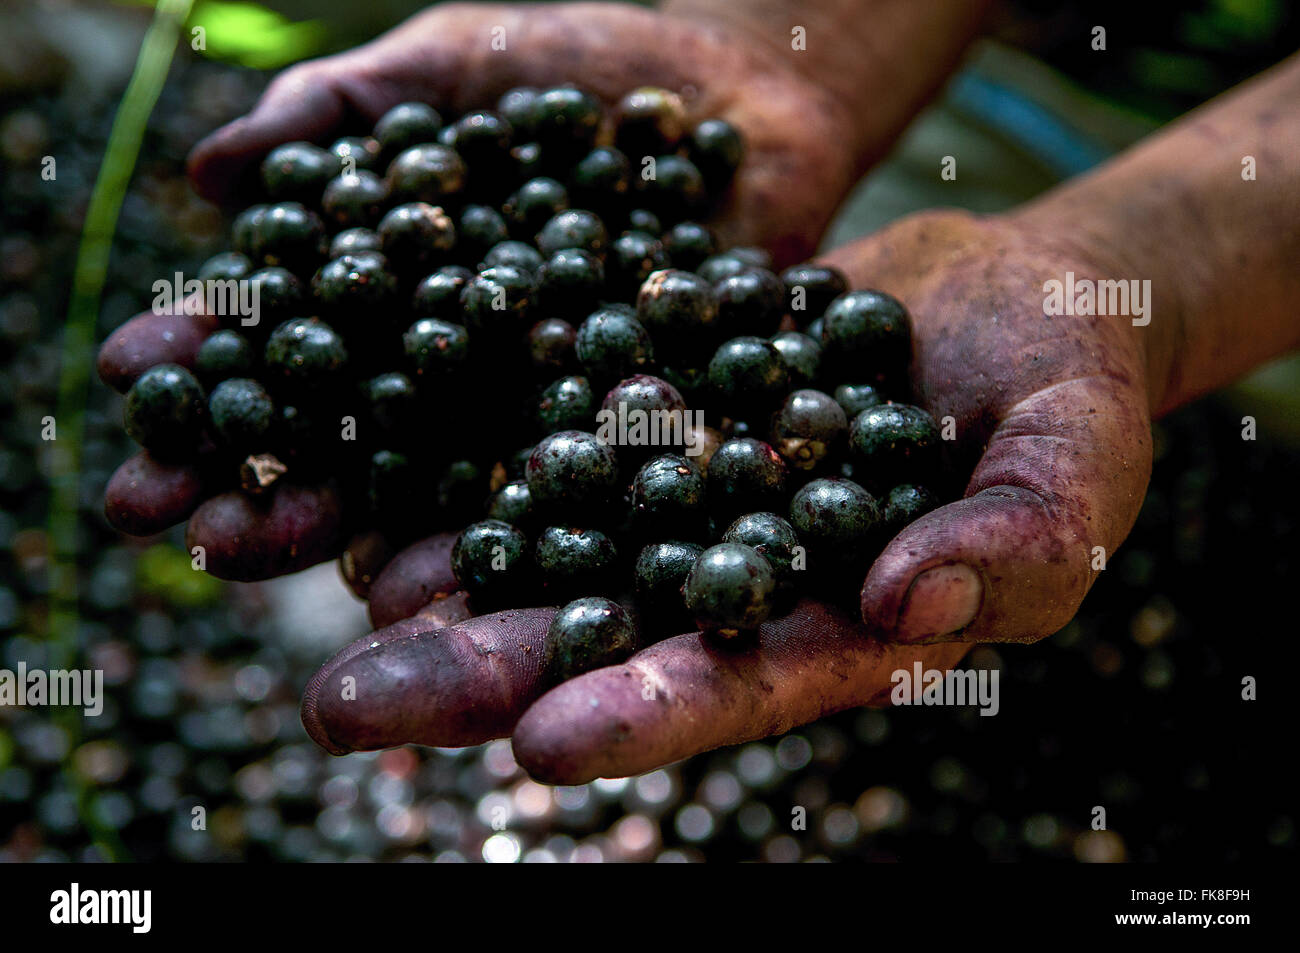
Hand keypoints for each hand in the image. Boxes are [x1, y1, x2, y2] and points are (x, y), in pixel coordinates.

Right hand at [99, 0, 879, 570]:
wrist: (748, 86)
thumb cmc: (589, 60)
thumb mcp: (454, 61)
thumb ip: (346, 113)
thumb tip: (210, 171)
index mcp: (407, 287)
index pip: (291, 329)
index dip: (212, 351)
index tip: (129, 375)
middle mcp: (463, 364)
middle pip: (347, 431)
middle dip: (251, 472)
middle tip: (164, 518)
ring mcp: (542, 407)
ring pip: (439, 481)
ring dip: (344, 524)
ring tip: (258, 555)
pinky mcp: (631, 429)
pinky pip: (566, 488)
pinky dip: (502, 526)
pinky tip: (432, 576)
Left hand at [299, 207, 1153, 781]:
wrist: (1006, 303)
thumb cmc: (1066, 406)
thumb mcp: (1071, 476)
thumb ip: (1009, 546)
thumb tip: (904, 603)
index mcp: (831, 628)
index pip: (732, 685)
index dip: (646, 714)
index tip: (542, 747)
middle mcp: (733, 579)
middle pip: (594, 635)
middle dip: (474, 674)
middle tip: (343, 712)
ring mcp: (683, 494)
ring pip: (545, 542)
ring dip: (436, 573)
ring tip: (316, 595)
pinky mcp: (653, 409)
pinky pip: (554, 431)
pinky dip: (474, 451)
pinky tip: (373, 467)